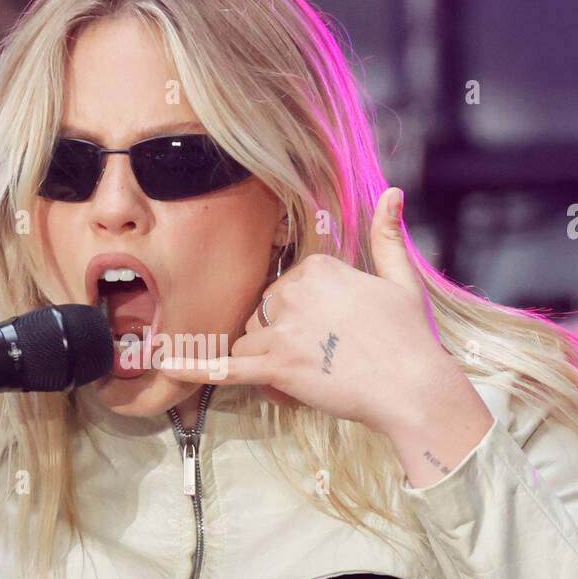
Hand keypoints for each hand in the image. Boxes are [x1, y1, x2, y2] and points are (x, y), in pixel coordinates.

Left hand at [160, 188, 451, 431]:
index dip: (301, 319)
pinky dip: (193, 366)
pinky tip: (165, 364)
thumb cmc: (409, 337)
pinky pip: (224, 366)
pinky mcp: (275, 365)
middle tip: (324, 363)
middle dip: (281, 341)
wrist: (411, 386)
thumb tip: (393, 192)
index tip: (332, 336)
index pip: (283, 290)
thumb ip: (388, 235)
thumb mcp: (401, 279)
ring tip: (311, 380)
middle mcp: (293, 291)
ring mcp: (281, 329)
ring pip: (249, 344)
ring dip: (268, 364)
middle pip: (262, 316)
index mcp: (316, 267)